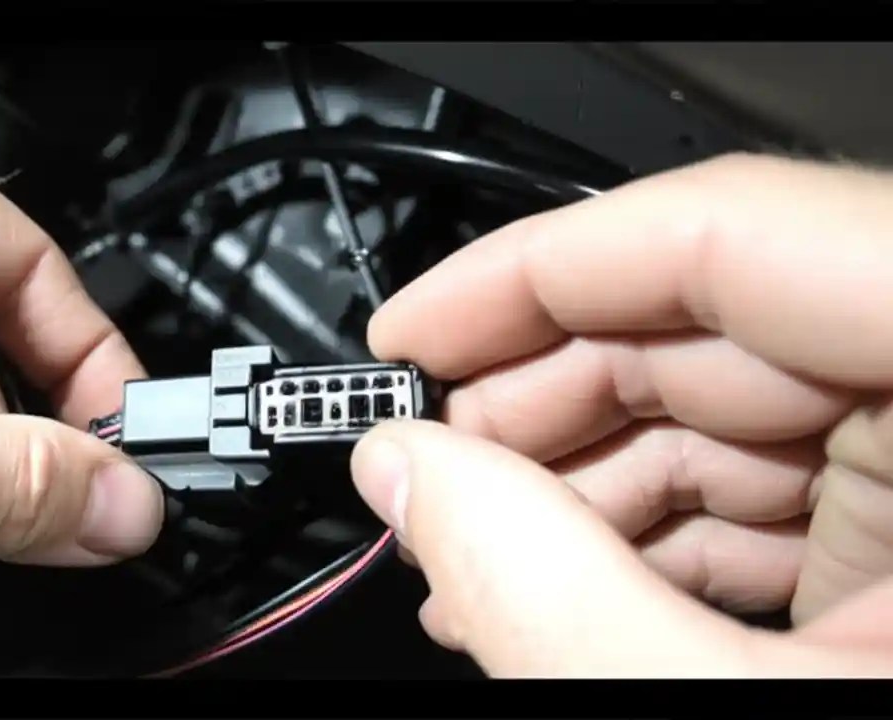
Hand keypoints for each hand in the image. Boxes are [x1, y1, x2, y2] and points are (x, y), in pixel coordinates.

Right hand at [351, 153, 892, 675]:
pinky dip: (651, 534)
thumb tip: (409, 475)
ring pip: (736, 415)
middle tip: (422, 450)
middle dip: (539, 392)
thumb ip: (549, 591)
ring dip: (578, 479)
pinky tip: (556, 579)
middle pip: (718, 328)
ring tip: (469, 538)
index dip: (533, 273)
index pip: (730, 236)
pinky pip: (776, 493)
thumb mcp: (716, 706)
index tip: (412, 329)